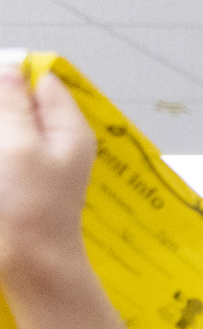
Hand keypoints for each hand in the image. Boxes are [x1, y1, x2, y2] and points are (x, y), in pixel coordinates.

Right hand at [0, 62, 94, 281]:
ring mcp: (37, 159)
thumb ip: (13, 102)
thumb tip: (12, 64)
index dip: (12, 76)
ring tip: (6, 165)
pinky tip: (3, 169)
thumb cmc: (29, 208)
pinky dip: (2, 152)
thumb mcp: (18, 144)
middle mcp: (57, 140)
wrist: (30, 264)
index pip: (43, 80)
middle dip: (2, 107)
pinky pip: (8, 149)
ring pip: (9, 126)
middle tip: (6, 146)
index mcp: (69, 128)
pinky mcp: (20, 176)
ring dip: (2, 133)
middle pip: (20, 102)